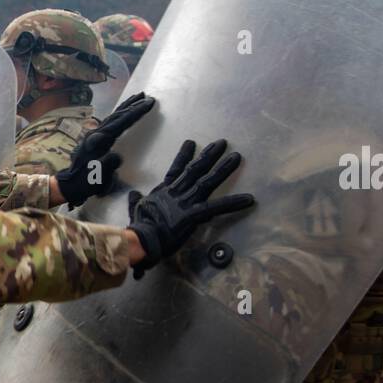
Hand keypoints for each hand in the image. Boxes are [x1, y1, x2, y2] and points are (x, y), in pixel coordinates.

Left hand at [54, 92, 154, 206]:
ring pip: (113, 116)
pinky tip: (123, 113)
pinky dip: (119, 114)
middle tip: (148, 97)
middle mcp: (96, 133)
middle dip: (133, 105)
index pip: (121, 122)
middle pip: (117, 115)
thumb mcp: (98, 176)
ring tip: (138, 97)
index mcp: (99, 140)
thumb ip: (108, 165)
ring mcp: (94, 134)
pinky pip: (110, 121)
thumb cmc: (85, 181)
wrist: (70, 184)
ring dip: (126, 106)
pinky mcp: (94, 137)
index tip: (148, 104)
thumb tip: (118, 156)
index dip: (135, 112)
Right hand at [127, 138, 252, 276]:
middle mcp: (176, 193)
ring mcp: (185, 203)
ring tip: (237, 157)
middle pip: (195, 170)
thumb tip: (133, 194)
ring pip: (207, 182)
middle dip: (209, 155)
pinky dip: (233, 203)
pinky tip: (249, 199)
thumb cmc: (137, 229)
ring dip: (223, 169)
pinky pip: (217, 207)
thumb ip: (136, 201)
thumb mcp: (135, 210)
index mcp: (163, 193)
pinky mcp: (193, 214)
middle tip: (222, 143)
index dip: (184, 156)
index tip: (191, 143)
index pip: (176, 171)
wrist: (140, 240)